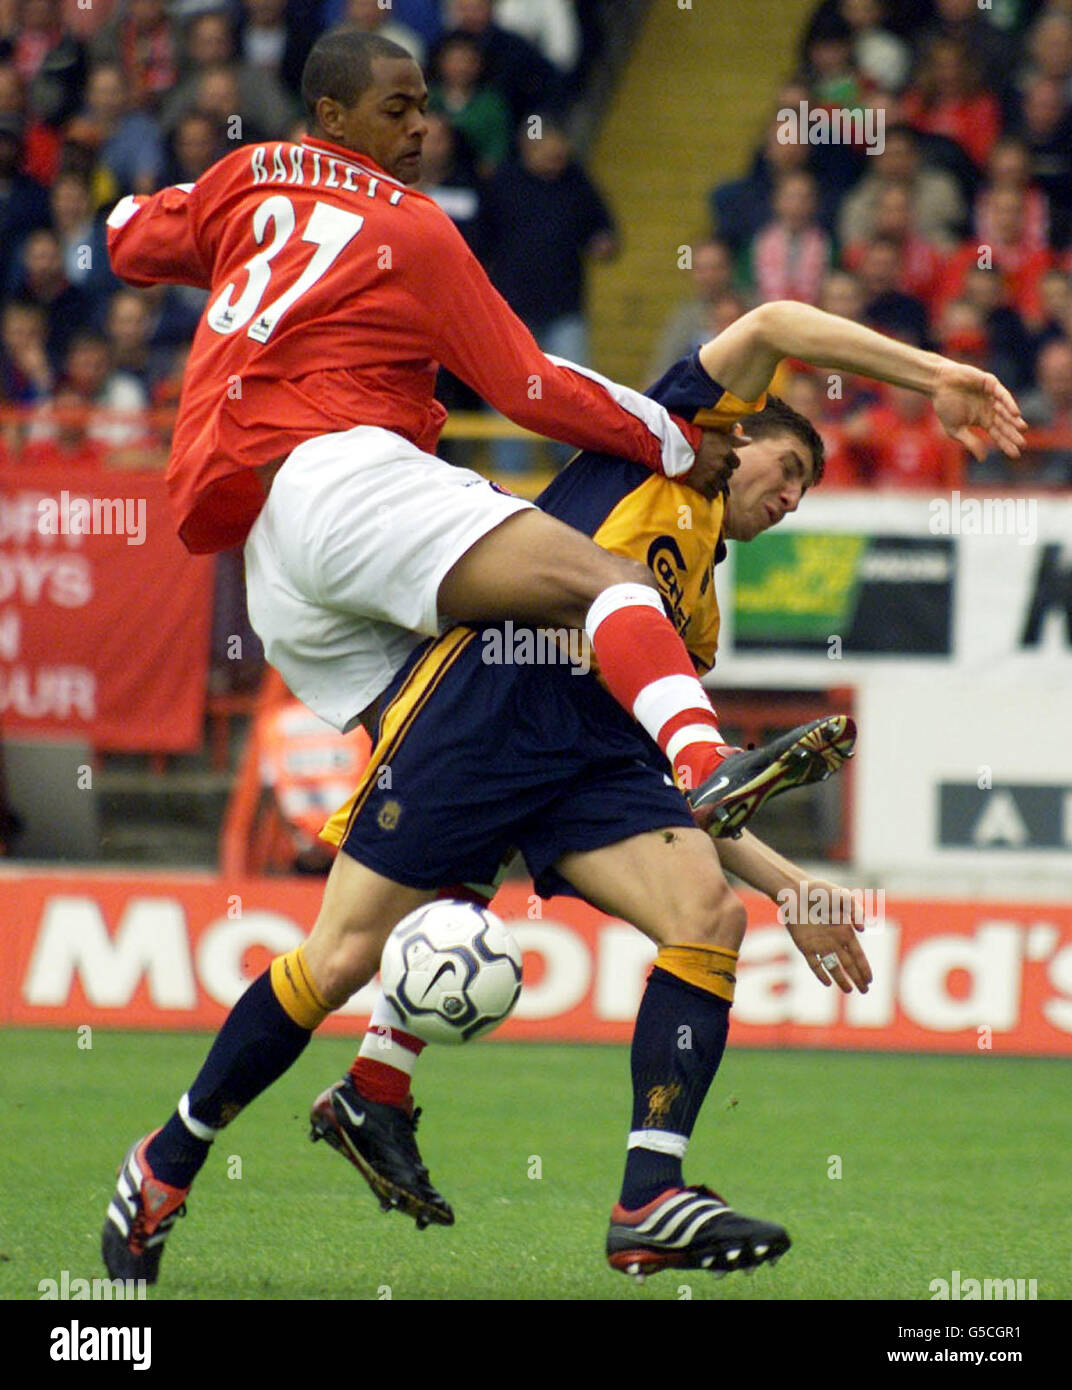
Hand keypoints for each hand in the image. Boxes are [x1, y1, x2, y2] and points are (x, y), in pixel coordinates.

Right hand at [681, 426, 747, 500]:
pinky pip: (712, 494)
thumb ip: (735, 439)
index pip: (736, 463)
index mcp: (726, 453)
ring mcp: (712, 477)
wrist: (677, 449)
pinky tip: (705, 487)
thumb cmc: (698, 439)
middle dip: (722, 472)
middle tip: (711, 468)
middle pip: (728, 474)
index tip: (721, 461)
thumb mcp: (717, 435)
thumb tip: (749, 441)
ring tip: (707, 477)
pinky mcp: (702, 486)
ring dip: (716, 482)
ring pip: (721, 484)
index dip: (729, 462)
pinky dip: (710, 492)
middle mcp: (722, 466)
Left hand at [779, 878, 872, 994]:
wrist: (795, 890)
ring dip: (840, 979)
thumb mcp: (844, 897)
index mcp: (845, 930)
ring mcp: (819, 944)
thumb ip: (856, 911)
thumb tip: (863, 929)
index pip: (857, 954)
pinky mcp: (804, 945)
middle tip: (865, 991)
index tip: (870, 980)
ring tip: (849, 990)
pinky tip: (827, 982)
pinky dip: (820, 973)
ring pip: (832, 966)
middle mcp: (833, 940)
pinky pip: (813, 963)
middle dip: (857, 978)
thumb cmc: (820, 890)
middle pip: (848, 964)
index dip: (864, 967)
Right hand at [931, 360, 1026, 460]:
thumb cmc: (944, 406)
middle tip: (1022, 444)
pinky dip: (1009, 404)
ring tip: (1022, 429)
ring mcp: (991, 396)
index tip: (1016, 455)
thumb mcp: (955, 429)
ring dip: (1014, 420)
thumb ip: (970, 442)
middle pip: (1005, 424)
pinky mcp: (991, 384)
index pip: (998, 434)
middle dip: (1013, 434)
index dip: (1006, 444)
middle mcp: (990, 409)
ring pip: (1006, 410)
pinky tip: (1015, 413)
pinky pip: (1002, 395)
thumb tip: (983, 459)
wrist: (938, 384)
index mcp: (983, 420)